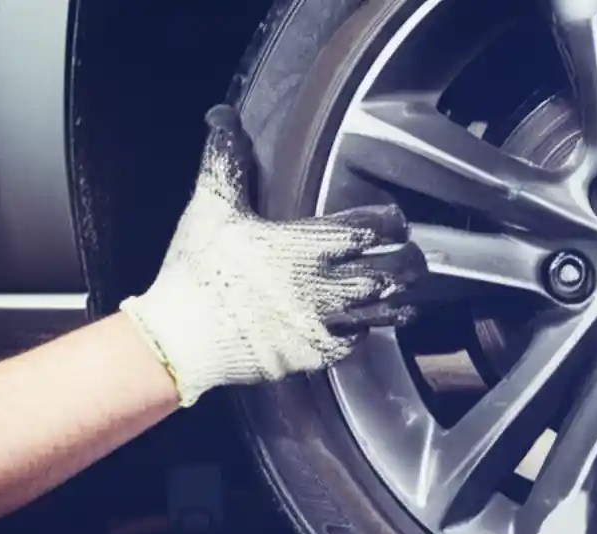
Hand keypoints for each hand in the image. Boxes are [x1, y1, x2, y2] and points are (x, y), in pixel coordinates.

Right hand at [121, 105, 422, 405]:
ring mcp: (323, 323)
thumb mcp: (211, 206)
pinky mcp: (313, 355)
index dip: (392, 222)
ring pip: (380, 312)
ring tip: (408, 298)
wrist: (182, 339)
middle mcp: (325, 284)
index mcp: (307, 243)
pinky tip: (366, 328)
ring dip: (396, 303)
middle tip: (414, 260)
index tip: (398, 222)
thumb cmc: (199, 270)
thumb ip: (226, 160)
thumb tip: (223, 116)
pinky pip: (354, 344)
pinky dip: (364, 333)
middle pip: (389, 272)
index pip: (371, 227)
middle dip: (406, 264)